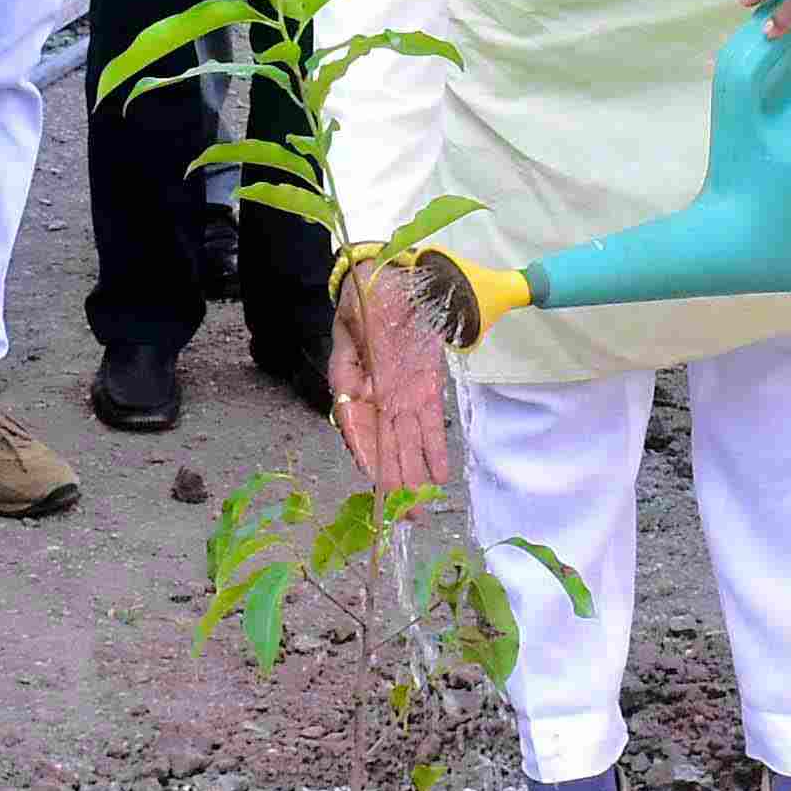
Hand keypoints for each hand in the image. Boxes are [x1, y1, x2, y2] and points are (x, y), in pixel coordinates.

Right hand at [330, 257, 455, 493]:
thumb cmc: (366, 296)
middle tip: (404, 514)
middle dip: (393, 481)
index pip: (355, 424)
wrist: (394, 276)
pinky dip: (434, 451)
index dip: (364, 452)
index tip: (374, 478)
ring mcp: (402, 396)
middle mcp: (376, 396)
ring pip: (407, 443)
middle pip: (384, 445)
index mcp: (351, 381)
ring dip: (413, 476)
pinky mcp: (426, 390)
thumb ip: (354, 354)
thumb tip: (358, 392)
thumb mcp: (354, 317)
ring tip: (420, 509)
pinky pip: (430, 426)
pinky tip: (439, 477)